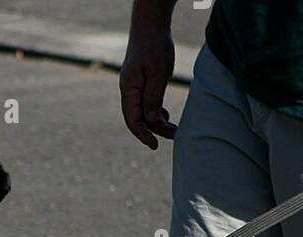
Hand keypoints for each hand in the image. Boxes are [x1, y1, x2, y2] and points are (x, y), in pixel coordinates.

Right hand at [121, 0, 177, 149]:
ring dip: (157, 122)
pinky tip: (166, 117)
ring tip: (173, 130)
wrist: (150, 25)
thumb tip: (150, 120)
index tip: (155, 145)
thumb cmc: (154, 45)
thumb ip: (153, 97)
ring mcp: (134, 87)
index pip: (132, 120)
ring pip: (143, 112)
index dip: (143, 135)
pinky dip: (156, 112)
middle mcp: (128, 90)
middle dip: (154, 130)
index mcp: (129, 89)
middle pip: (138, 119)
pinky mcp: (141, 82)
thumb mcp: (158, 72)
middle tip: (174, 136)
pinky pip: (146, 103)